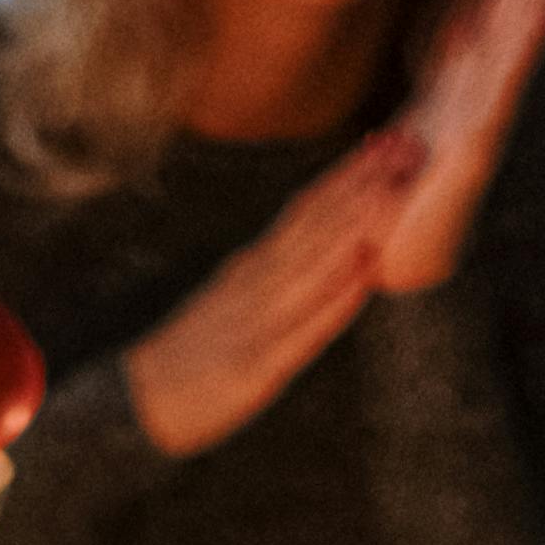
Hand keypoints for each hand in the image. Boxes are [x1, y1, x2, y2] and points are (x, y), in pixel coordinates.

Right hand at [125, 127, 423, 459]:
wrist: (136, 404)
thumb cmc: (190, 357)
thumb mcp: (231, 299)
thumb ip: (270, 274)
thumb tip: (311, 248)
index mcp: (253, 267)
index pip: (307, 210)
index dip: (349, 175)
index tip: (387, 140)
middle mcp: (257, 284)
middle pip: (316, 225)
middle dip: (364, 184)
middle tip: (408, 144)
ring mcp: (257, 323)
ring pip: (315, 266)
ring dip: (357, 227)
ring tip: (395, 191)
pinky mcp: (255, 367)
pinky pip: (303, 330)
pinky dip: (335, 300)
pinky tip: (365, 276)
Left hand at [371, 0, 544, 293]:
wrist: (403, 261)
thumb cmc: (414, 194)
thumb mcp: (426, 108)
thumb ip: (453, 61)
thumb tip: (469, 12)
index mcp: (479, 71)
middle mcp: (491, 86)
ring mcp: (488, 112)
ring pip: (526, 29)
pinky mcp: (477, 144)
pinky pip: (503, 81)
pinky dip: (525, 39)